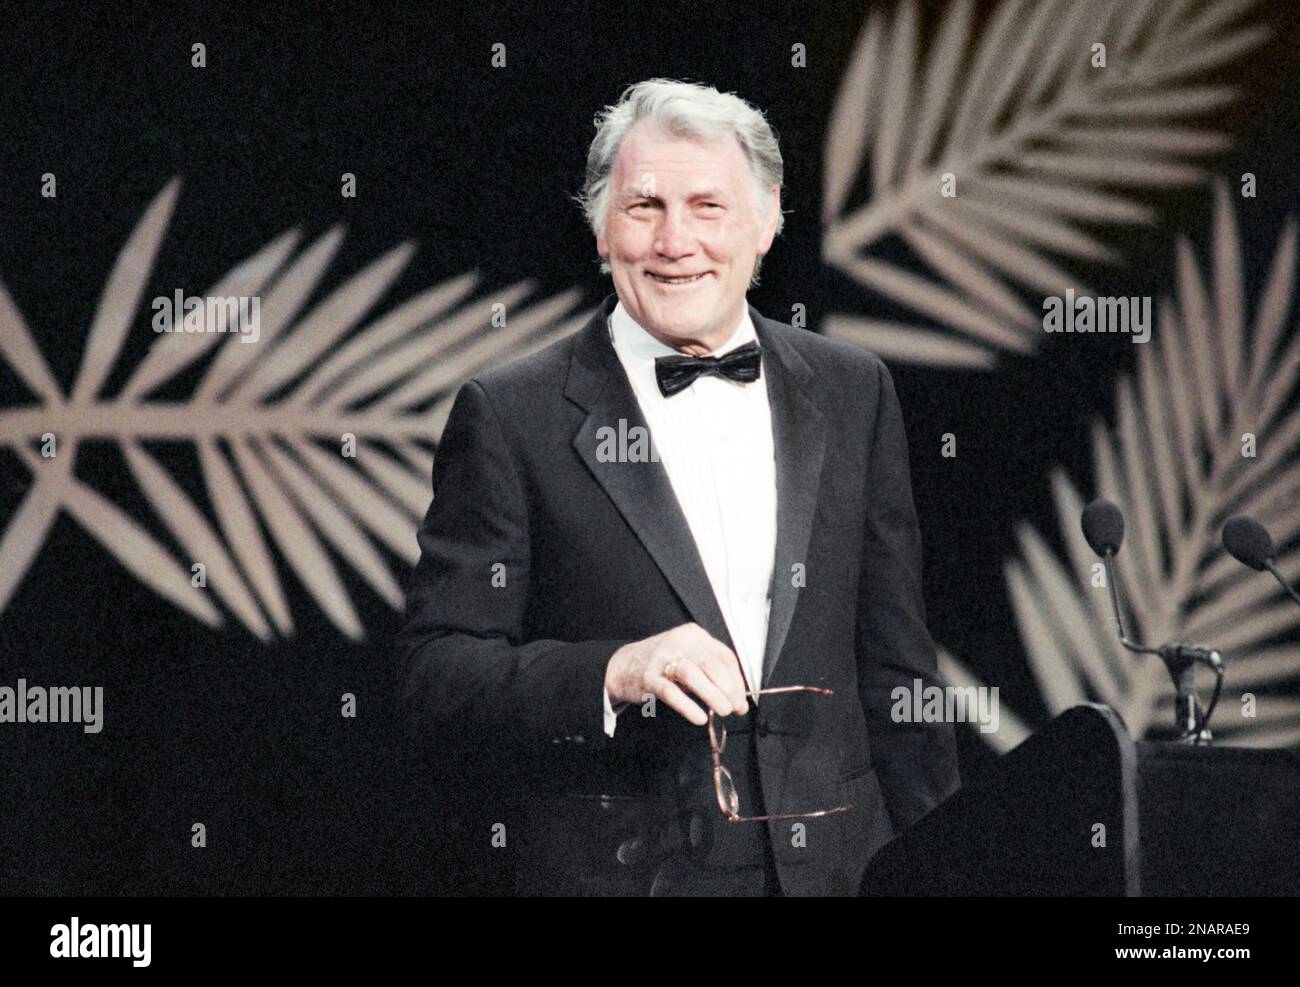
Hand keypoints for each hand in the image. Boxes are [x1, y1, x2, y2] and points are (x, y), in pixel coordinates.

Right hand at [605, 622, 748, 725]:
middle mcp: (679, 642)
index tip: (741, 699)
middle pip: (711, 664)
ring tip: (723, 711)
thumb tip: (738, 698)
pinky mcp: (648, 677)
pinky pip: (671, 692)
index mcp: (693, 635)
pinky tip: (699, 717)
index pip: (724, 656)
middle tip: (735, 707)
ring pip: (693, 674)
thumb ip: (712, 673)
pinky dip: (688, 706)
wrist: (623, 665)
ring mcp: (662, 659)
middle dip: (729, 689)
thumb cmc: (663, 663)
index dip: (737, 680)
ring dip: (712, 695)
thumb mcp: (689, 657)